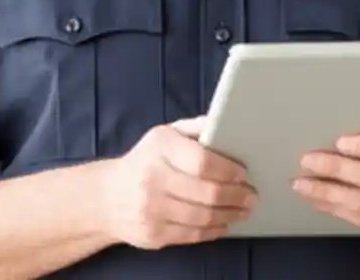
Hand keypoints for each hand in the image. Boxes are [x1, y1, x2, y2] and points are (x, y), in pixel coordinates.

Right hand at [98, 116, 257, 249]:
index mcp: (160, 148)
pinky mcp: (153, 234)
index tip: (244, 174)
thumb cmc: (146, 161)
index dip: (228, 170)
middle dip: (236, 196)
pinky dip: (214, 230)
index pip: (202, 162)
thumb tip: (225, 123)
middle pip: (207, 193)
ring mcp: (151, 210)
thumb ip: (195, 128)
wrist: (107, 197)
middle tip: (252, 196)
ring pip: (203, 217)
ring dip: (230, 215)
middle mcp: (152, 179)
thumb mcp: (164, 135)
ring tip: (244, 210)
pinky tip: (224, 223)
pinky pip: (193, 235)